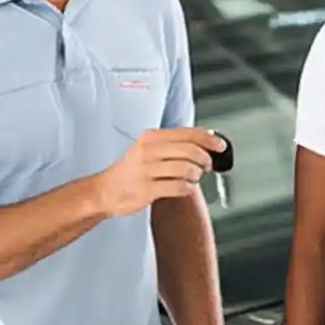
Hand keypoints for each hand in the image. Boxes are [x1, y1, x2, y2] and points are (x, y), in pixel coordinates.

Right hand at [96, 128, 225, 216]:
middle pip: (190, 151)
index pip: (187, 133)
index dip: (209, 140)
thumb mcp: (147, 148)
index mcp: (150, 137)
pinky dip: (188, 188)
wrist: (104, 191)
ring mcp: (146, 171)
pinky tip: (185, 187)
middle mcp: (147, 151)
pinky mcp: (146, 190)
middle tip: (207, 166)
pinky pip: (179, 187)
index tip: (220, 146)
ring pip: (187, 169)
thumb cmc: (130, 170)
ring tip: (193, 177)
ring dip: (196, 175)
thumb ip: (173, 143)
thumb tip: (205, 138)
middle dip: (205, 159)